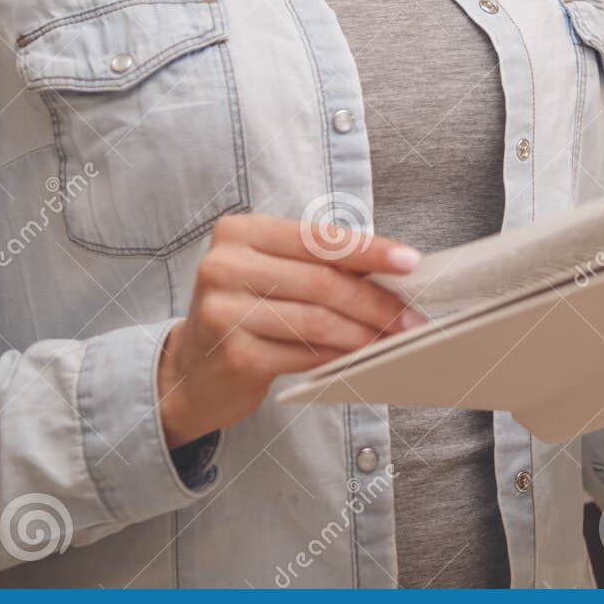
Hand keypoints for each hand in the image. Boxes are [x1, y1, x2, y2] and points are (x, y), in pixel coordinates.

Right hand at [157, 213, 426, 446]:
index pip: (317, 238)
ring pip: (317, 320)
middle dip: (375, 301)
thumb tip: (392, 272)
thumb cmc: (245, 313)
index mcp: (240, 232)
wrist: (191, 371)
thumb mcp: (271, 274)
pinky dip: (340, 356)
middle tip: (411, 318)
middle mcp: (226, 265)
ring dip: (365, 333)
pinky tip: (361, 359)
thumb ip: (317, 265)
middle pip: (321, 281)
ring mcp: (225, 311)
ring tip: (394, 341)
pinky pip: (304, 353)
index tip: (410, 262)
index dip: (369, 250)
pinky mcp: (234, 353)